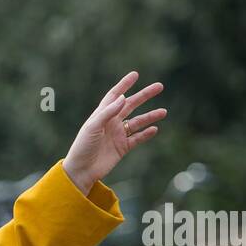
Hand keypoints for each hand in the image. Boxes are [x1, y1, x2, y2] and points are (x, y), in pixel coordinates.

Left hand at [63, 70, 165, 193]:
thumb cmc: (83, 147)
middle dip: (144, 95)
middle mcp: (111, 123)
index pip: (115, 95)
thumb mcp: (93, 127)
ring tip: (163, 112)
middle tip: (159, 87)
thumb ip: (108, 112)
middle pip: (131, 105)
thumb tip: (123, 98)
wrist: (81, 171)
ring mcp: (117, 135)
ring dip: (150, 116)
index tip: (135, 75)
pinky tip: (155, 129)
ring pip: (137, 122)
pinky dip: (146, 134)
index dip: (124, 84)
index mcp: (102, 115)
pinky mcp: (122, 148)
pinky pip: (137, 138)